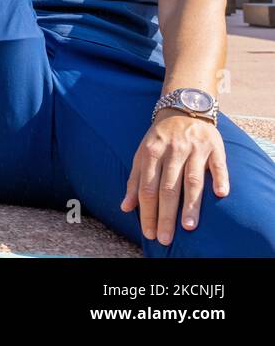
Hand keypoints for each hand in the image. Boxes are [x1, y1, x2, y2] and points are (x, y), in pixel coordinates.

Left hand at [120, 109, 229, 245]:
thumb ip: (134, 180)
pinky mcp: (214, 146)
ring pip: (192, 179)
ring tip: (189, 226)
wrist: (183, 108)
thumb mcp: (142, 154)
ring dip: (191, 204)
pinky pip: (218, 164)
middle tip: (165, 238)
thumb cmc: (159, 138)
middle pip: (167, 188)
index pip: (147, 188)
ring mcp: (194, 148)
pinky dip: (219, 178)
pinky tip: (220, 194)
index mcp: (150, 153)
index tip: (149, 233)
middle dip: (165, 215)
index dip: (147, 212)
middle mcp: (172, 151)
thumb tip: (125, 208)